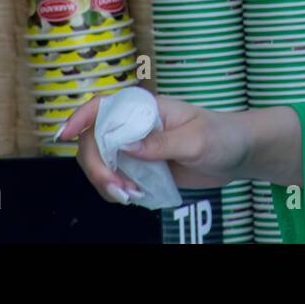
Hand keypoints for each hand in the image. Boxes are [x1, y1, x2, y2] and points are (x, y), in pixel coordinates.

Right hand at [60, 93, 248, 203]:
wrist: (239, 154)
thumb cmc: (223, 135)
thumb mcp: (197, 139)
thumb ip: (162, 143)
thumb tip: (126, 146)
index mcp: (147, 108)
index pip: (104, 106)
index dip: (80, 117)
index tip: (64, 135)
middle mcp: (136, 126)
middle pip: (94, 141)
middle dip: (97, 167)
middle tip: (118, 190)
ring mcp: (136, 148)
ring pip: (100, 163)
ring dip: (105, 183)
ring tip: (132, 196)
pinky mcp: (141, 168)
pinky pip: (115, 179)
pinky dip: (117, 192)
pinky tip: (136, 197)